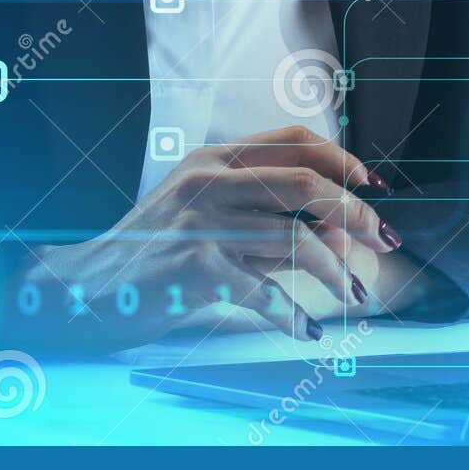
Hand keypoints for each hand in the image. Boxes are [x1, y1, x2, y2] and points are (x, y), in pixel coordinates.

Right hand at [0, 125, 401, 353]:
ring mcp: (200, 221)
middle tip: (384, 239)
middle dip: (356, 212)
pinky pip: (264, 291)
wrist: (83, 289)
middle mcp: (208, 180)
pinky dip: (293, 314)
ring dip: (336, 272)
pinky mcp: (194, 267)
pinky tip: (308, 329)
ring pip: (294, 239)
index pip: (294, 140)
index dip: (342, 158)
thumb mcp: (204, 211)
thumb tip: (338, 226)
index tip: (373, 185)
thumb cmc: (154, 253)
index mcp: (215, 158)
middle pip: (305, 184)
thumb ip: (260, 209)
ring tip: (355, 295)